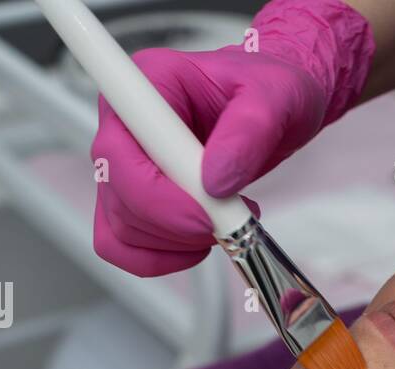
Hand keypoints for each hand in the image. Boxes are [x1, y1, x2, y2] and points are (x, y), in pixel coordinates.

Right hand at [90, 0, 373, 276]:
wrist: (269, 109)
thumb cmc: (264, 92)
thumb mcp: (274, 97)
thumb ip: (248, 131)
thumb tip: (215, 181)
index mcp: (147, 84)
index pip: (119, 153)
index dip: (156, 197)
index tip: (206, 217)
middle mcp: (124, 124)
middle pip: (119, 197)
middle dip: (175, 227)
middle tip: (231, 222)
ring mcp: (123, 164)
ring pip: (123, 228)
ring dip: (176, 244)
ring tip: (228, 222)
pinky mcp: (133, 198)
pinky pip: (123, 246)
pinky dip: (161, 259)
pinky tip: (201, 245)